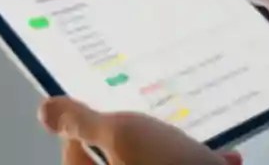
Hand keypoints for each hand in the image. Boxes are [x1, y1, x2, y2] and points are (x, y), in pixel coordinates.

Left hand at [39, 97, 242, 164]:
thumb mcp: (121, 133)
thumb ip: (81, 120)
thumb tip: (45, 109)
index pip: (75, 152)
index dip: (91, 126)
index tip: (115, 111)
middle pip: (119, 159)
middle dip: (143, 140)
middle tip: (159, 126)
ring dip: (178, 153)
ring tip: (195, 144)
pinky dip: (197, 164)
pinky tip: (224, 159)